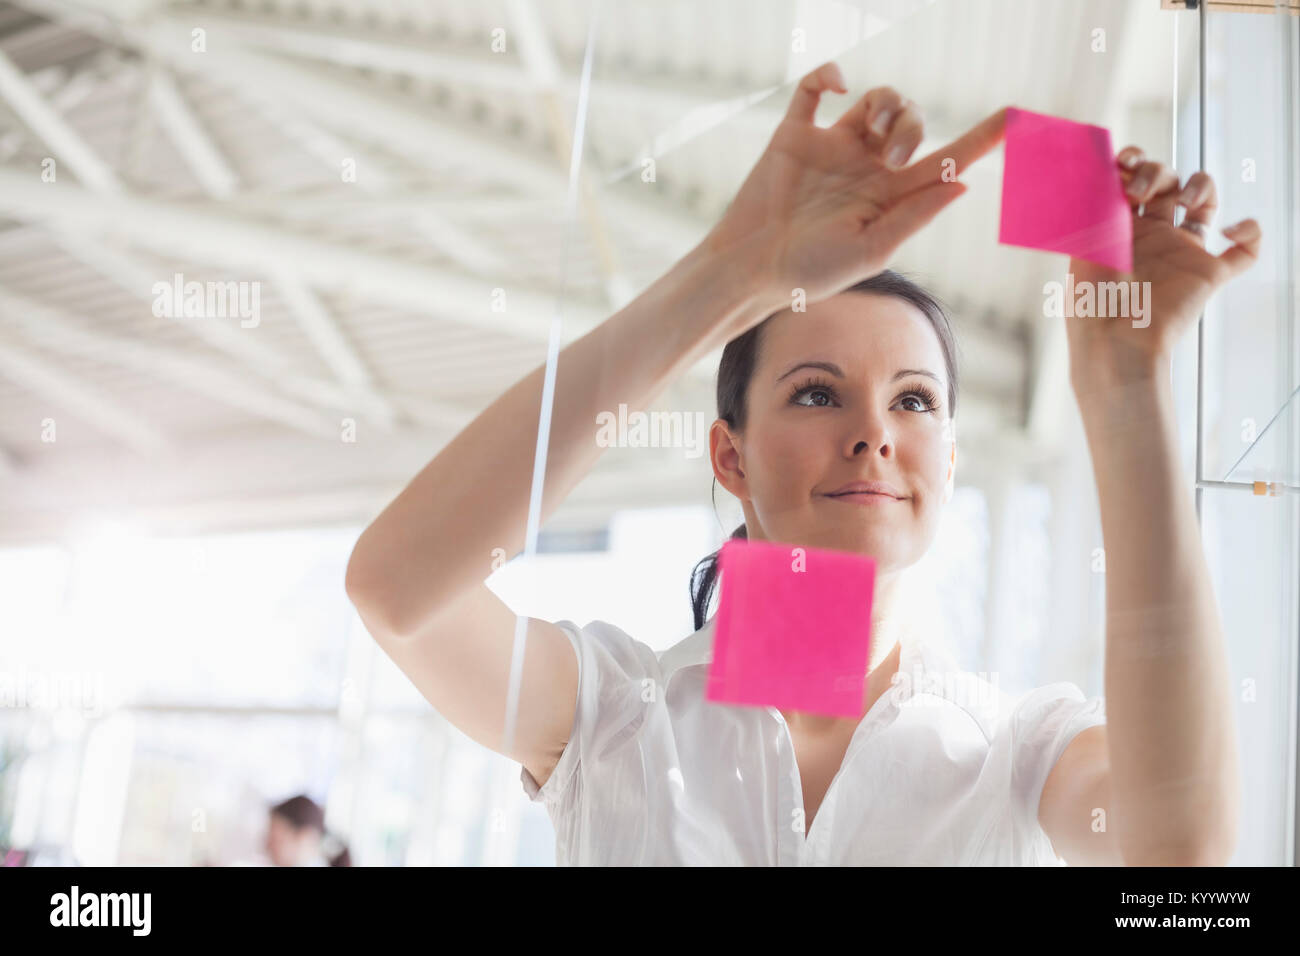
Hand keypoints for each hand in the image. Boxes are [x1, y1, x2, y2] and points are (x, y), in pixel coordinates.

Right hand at [703, 61, 1007, 314]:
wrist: (752, 267)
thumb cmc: (810, 272)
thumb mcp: (871, 251)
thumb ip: (914, 215)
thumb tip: (961, 182)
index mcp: (889, 197)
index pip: (944, 159)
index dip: (981, 139)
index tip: (1016, 117)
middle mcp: (865, 167)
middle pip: (912, 121)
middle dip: (912, 128)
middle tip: (891, 159)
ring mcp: (831, 148)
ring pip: (875, 100)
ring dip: (887, 103)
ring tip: (875, 131)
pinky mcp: (796, 135)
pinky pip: (816, 88)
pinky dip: (830, 75)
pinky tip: (838, 86)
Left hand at [1066, 147, 1260, 384]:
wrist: (1115, 340)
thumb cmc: (1091, 298)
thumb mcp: (1083, 243)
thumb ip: (1095, 203)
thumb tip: (1102, 164)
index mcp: (1118, 228)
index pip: (1133, 179)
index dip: (1135, 161)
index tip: (1125, 162)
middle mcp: (1151, 235)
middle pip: (1168, 181)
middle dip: (1158, 172)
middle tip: (1139, 193)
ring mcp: (1182, 252)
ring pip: (1206, 202)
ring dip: (1203, 184)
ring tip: (1188, 200)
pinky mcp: (1209, 274)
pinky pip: (1246, 251)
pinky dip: (1251, 232)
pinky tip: (1231, 231)